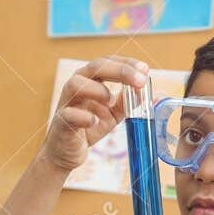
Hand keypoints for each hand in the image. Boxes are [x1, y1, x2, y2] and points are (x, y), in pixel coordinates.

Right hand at [40, 57, 148, 172]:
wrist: (66, 152)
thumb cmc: (88, 127)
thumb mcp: (113, 113)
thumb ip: (128, 102)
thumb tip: (151, 94)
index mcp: (90, 80)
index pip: (108, 62)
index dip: (127, 64)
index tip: (145, 69)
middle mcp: (77, 86)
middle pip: (95, 67)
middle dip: (120, 71)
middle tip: (140, 80)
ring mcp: (67, 103)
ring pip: (76, 84)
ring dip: (97, 90)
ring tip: (111, 101)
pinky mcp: (61, 122)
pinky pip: (70, 114)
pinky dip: (84, 117)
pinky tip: (95, 122)